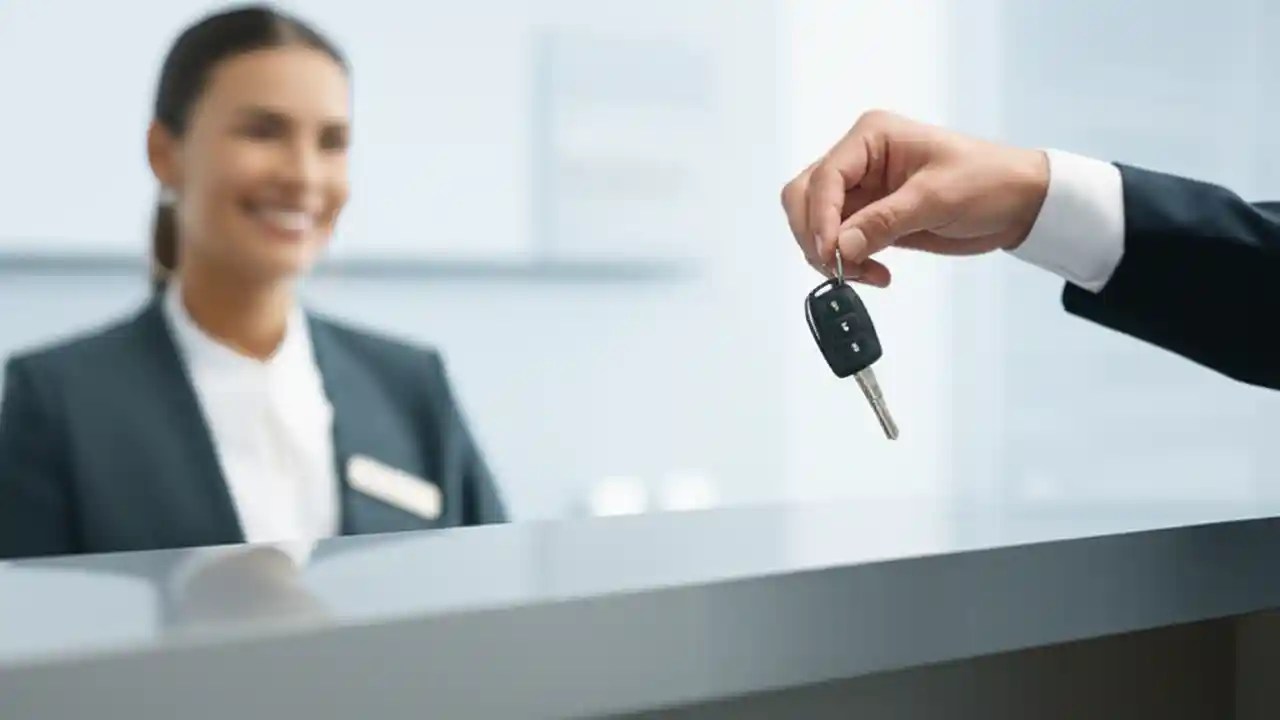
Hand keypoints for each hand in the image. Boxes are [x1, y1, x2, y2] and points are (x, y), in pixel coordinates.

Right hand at [780, 110, 1050, 286]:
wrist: (1019, 203)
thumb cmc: (989, 181)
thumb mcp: (937, 198)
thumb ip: (885, 221)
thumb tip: (840, 246)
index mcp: (871, 137)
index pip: (825, 176)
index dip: (820, 216)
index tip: (829, 252)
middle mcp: (858, 159)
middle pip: (805, 196)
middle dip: (815, 235)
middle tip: (841, 267)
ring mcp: (861, 189)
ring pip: (815, 222)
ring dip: (830, 254)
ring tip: (866, 273)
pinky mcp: (869, 217)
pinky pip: (838, 242)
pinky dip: (847, 262)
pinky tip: (875, 273)